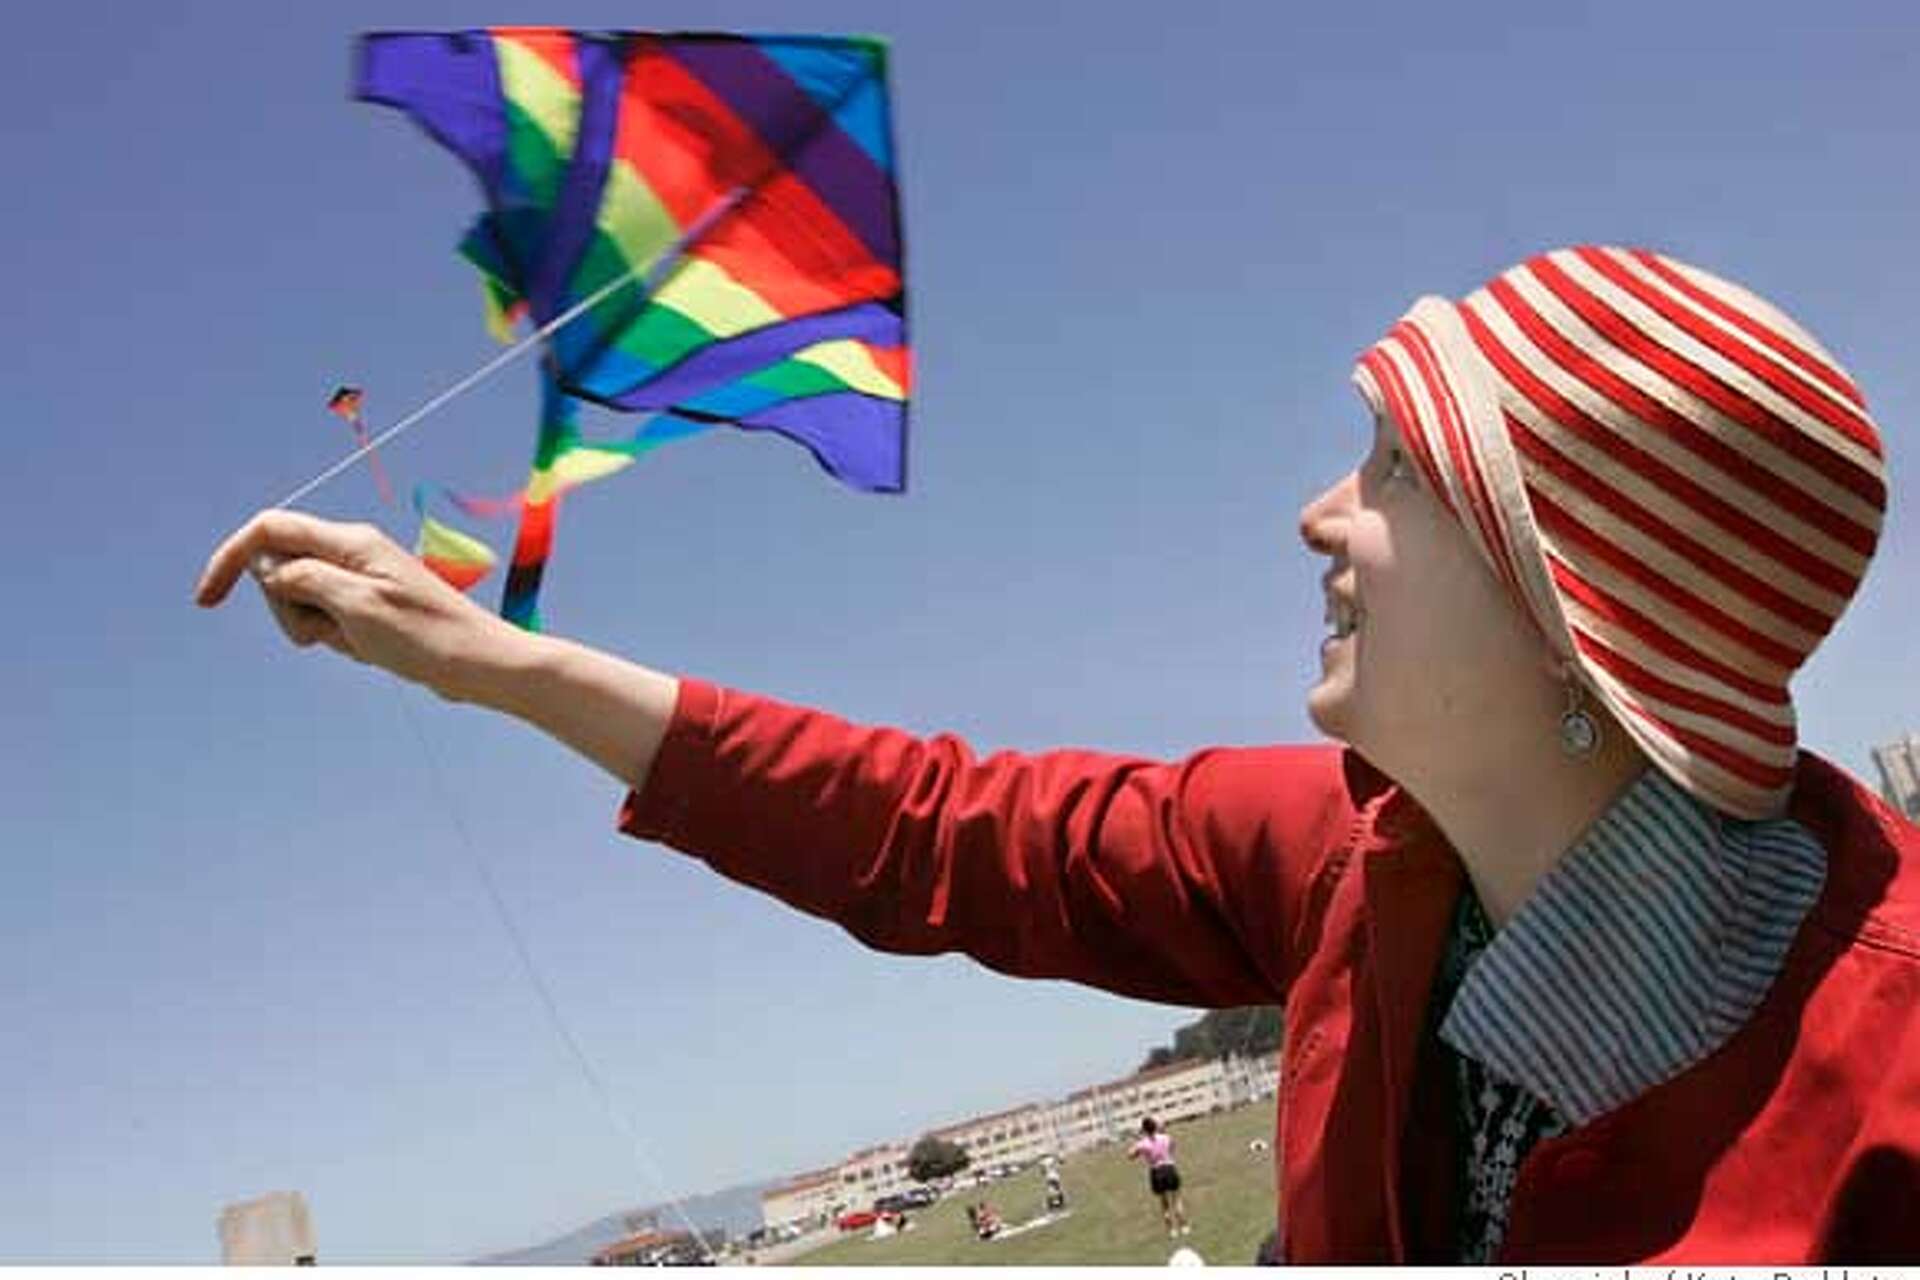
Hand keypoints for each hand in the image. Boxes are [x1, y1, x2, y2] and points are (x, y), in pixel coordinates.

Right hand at [195, 509, 529, 702]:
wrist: (480, 664)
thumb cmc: (427, 637)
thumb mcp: (355, 608)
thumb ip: (304, 579)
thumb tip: (269, 567)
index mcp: (350, 541)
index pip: (270, 529)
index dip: (231, 558)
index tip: (207, 601)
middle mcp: (354, 552)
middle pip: (280, 568)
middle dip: (284, 608)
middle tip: (330, 633)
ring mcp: (362, 579)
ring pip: (301, 598)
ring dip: (313, 628)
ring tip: (360, 643)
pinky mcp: (370, 605)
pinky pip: (328, 619)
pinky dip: (336, 638)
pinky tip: (370, 651)